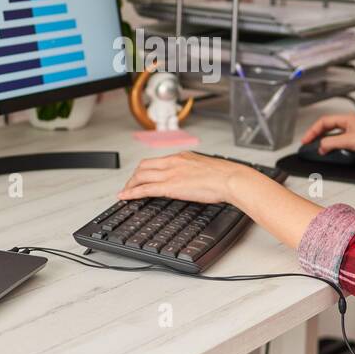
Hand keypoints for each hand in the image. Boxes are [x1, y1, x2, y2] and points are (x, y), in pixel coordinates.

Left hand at [117, 151, 250, 204]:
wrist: (230, 178)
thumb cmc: (224, 176)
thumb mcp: (205, 168)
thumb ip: (194, 172)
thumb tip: (192, 179)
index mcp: (182, 157)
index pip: (156, 161)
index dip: (144, 169)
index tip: (141, 176)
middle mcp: (173, 162)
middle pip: (143, 166)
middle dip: (133, 176)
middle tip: (130, 185)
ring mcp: (170, 173)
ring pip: (141, 176)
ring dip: (130, 184)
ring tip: (125, 192)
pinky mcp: (169, 186)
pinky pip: (144, 189)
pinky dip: (131, 193)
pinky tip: (125, 197)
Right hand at [301, 113, 354, 160]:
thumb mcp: (348, 140)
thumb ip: (331, 142)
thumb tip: (321, 146)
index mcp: (346, 119)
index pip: (323, 122)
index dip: (312, 131)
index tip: (306, 140)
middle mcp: (350, 124)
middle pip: (328, 128)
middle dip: (317, 135)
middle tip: (309, 143)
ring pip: (335, 135)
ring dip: (326, 142)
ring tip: (320, 149)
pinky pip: (342, 143)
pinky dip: (335, 147)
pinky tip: (334, 152)